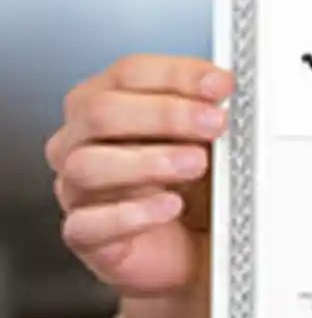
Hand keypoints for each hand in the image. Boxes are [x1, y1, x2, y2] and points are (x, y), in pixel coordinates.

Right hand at [45, 55, 234, 317]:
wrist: (194, 243)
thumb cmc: (193, 183)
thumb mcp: (205, 138)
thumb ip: (209, 109)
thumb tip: (227, 89)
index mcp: (108, 103)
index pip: (128, 73)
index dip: (176, 74)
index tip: (220, 84)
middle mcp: (82, 142)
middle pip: (101, 112)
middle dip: (166, 114)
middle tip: (214, 122)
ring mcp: (77, 189)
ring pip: (88, 165)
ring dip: (149, 161)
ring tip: (196, 164)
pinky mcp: (84, 235)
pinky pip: (88, 224)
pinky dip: (133, 214)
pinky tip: (170, 206)